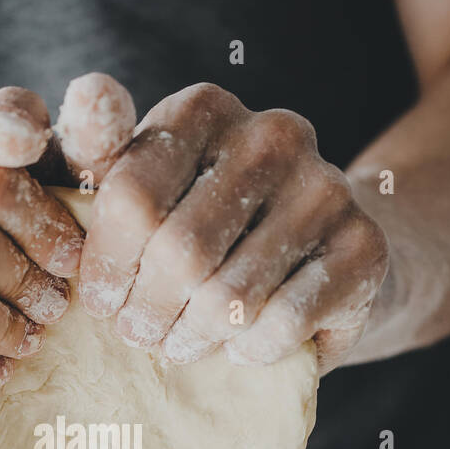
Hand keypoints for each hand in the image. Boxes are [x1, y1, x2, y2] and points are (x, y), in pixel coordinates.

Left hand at [79, 82, 388, 371]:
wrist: (321, 254)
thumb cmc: (206, 226)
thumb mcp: (146, 188)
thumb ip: (100, 154)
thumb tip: (84, 97)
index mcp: (204, 109)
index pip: (131, 197)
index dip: (105, 268)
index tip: (102, 303)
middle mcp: (273, 135)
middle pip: (178, 253)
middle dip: (146, 312)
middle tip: (141, 335)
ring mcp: (326, 188)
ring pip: (227, 298)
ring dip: (193, 338)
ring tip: (182, 344)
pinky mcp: (365, 248)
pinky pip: (280, 324)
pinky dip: (249, 351)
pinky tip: (241, 345)